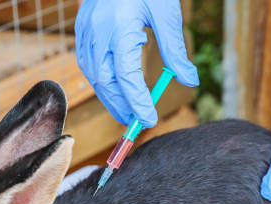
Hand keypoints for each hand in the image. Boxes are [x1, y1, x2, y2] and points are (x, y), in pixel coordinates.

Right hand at [75, 0, 198, 127]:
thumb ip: (176, 50)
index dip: (138, 103)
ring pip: (93, 76)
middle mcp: (97, 33)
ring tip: (127, 110)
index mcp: (119, 28)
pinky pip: (87, 64)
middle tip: (138, 122)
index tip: (149, 120)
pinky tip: (114, 88)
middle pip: (105, 83)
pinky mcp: (81, 30)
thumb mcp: (167, 13)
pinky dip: (101, 80)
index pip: (127, 78)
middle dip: (121, 106)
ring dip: (109, 96)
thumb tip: (189, 80)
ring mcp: (85, 32)